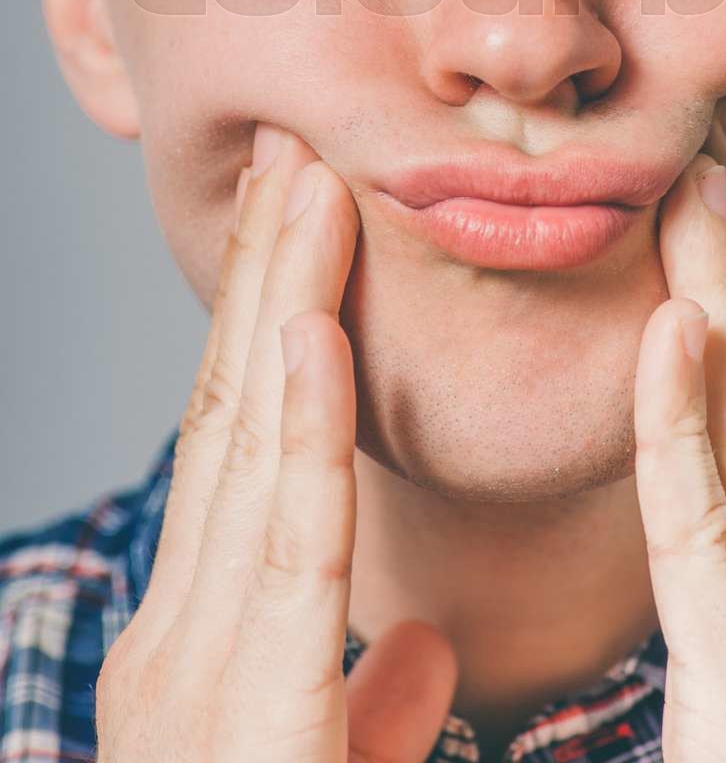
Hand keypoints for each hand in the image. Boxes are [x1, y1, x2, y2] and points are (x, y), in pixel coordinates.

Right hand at [95, 123, 457, 762]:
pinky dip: (294, 438)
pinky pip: (279, 556)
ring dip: (278, 313)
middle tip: (298, 156)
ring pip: (249, 460)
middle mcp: (183, 644)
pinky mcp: (233, 721)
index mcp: (214, 652)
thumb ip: (359, 708)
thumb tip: (407, 647)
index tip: (310, 225)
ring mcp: (190, 680)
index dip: (277, 332)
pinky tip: (309, 338)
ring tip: (305, 189)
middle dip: (267, 284)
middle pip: (238, 428)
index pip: (256, 458)